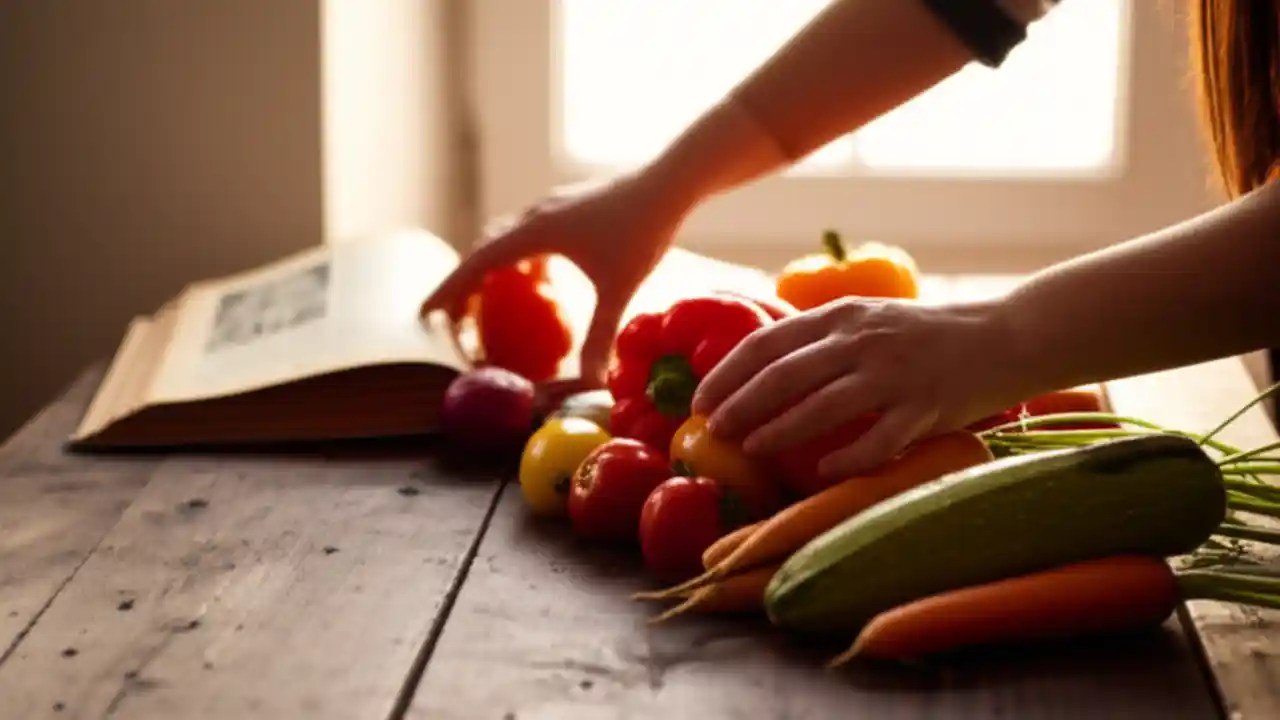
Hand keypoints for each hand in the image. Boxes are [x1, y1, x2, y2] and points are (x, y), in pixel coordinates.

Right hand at [422, 171, 687, 390]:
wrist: (670, 182)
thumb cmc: (643, 232)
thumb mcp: (618, 290)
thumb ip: (599, 336)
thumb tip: (590, 384)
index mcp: (535, 233)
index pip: (477, 264)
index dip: (448, 290)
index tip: (426, 314)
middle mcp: (534, 215)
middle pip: (484, 251)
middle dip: (465, 284)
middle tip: (456, 318)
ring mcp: (550, 206)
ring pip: (506, 239)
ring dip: (492, 267)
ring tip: (489, 299)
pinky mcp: (568, 205)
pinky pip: (531, 234)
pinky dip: (523, 257)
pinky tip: (542, 278)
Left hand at [690, 297, 1019, 477]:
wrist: (1006, 335)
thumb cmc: (925, 336)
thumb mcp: (868, 320)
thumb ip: (821, 339)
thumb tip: (758, 373)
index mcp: (841, 315)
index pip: (766, 344)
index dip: (726, 374)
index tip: (700, 401)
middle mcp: (862, 339)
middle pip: (783, 376)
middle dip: (740, 406)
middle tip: (713, 432)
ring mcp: (895, 374)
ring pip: (822, 408)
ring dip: (779, 432)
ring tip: (750, 450)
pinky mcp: (926, 407)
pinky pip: (877, 441)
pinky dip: (845, 459)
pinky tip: (822, 472)